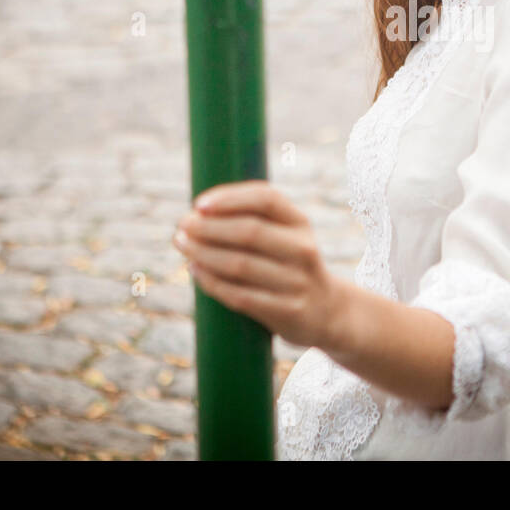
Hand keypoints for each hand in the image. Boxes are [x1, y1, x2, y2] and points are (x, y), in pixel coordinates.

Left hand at [173, 179, 345, 349]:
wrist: (326, 311)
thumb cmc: (289, 265)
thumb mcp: (285, 235)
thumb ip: (252, 218)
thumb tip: (198, 211)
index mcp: (300, 222)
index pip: (267, 199)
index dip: (230, 198)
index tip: (199, 204)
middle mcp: (302, 249)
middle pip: (249, 232)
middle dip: (208, 227)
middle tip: (182, 226)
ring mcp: (297, 282)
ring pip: (240, 265)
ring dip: (204, 253)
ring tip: (182, 244)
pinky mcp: (288, 312)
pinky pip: (241, 296)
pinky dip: (212, 282)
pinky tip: (195, 271)